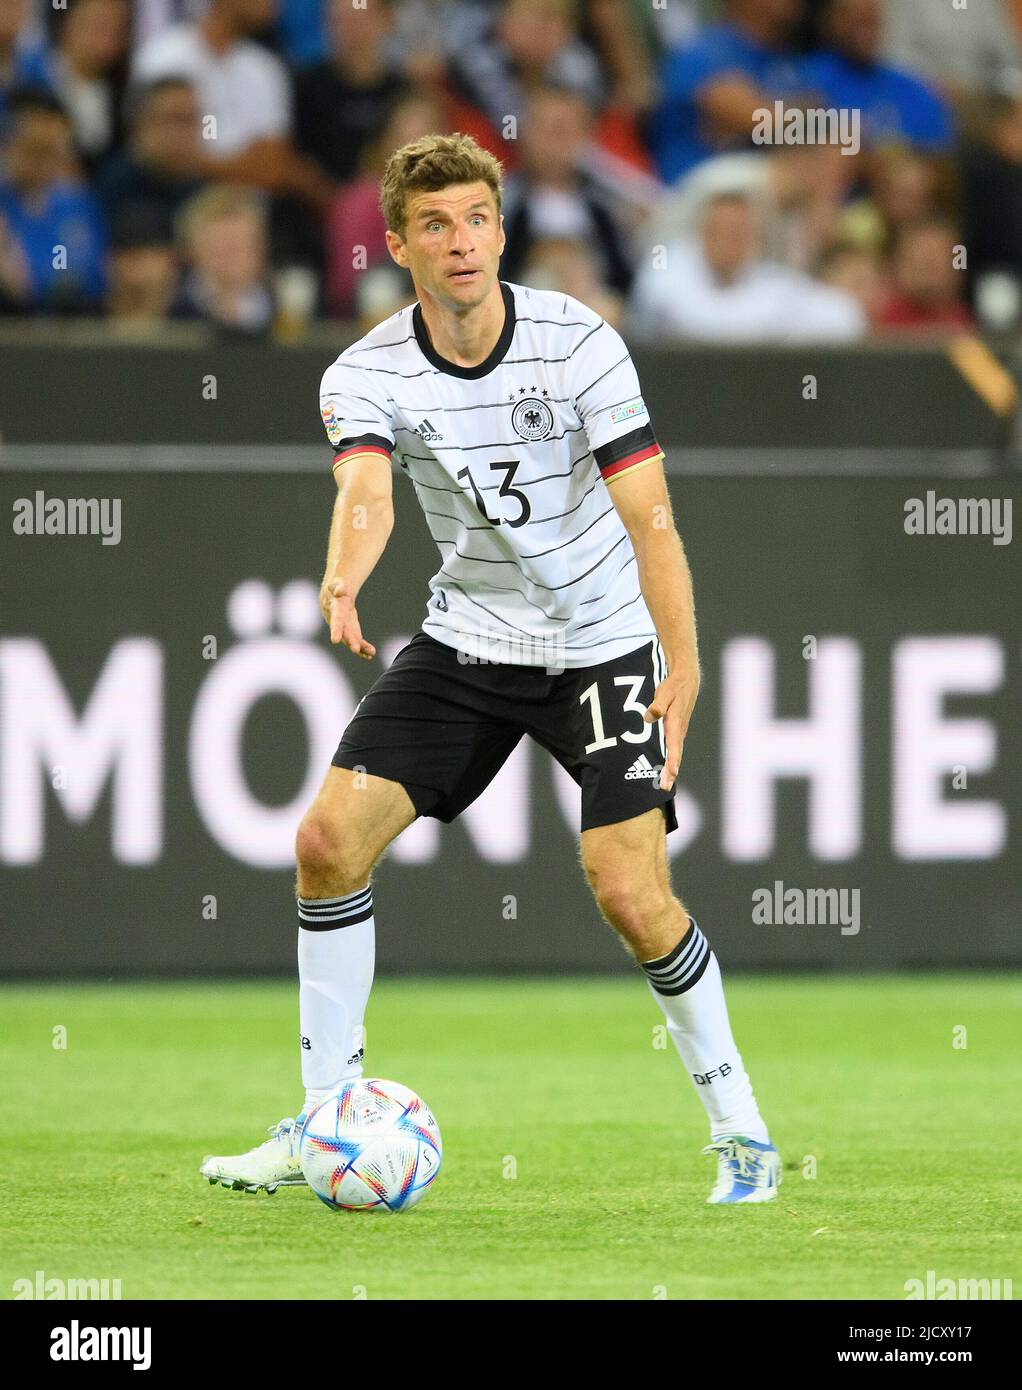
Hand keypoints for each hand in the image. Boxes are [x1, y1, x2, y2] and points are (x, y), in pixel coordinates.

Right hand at [321, 578, 375, 659]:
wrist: (333, 598)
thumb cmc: (337, 589)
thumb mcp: (337, 584)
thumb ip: (338, 587)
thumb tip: (340, 590)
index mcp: (335, 611)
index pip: (335, 621)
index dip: (335, 630)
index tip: (334, 640)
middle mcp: (339, 623)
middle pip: (344, 634)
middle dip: (350, 642)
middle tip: (355, 650)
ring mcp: (345, 629)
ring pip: (352, 640)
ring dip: (360, 648)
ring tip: (371, 654)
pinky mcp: (352, 632)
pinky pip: (358, 642)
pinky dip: (363, 648)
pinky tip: (370, 655)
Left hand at [643, 668, 698, 791]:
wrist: (686, 680)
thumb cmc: (673, 687)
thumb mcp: (665, 692)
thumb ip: (658, 705)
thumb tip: (650, 716)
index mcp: (675, 724)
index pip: (674, 746)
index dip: (672, 761)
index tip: (671, 774)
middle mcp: (679, 730)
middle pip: (675, 755)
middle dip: (670, 772)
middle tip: (664, 787)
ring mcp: (679, 731)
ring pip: (675, 753)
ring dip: (670, 769)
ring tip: (664, 784)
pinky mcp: (676, 730)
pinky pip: (673, 749)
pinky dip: (670, 760)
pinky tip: (664, 769)